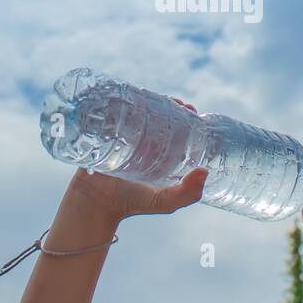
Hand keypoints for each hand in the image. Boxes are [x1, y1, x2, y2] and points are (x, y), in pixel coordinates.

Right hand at [62, 97, 207, 221]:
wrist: (97, 206)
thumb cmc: (131, 204)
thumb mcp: (163, 201)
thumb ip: (186, 194)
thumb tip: (205, 171)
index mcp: (159, 152)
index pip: (174, 125)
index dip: (183, 114)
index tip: (189, 108)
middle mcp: (142, 141)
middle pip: (156, 113)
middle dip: (165, 103)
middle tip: (173, 101)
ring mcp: (122, 136)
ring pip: (134, 110)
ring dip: (143, 97)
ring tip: (152, 95)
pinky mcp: (102, 133)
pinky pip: (109, 112)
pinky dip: (115, 100)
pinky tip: (123, 95)